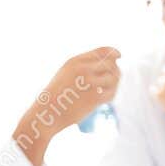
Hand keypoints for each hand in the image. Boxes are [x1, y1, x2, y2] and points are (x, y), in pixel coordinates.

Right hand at [15, 47, 120, 165]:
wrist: (46, 114)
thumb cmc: (55, 97)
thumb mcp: (64, 75)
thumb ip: (82, 67)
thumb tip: (108, 65)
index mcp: (75, 61)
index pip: (103, 51)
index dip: (114, 53)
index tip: (118, 56)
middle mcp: (83, 68)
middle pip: (111, 64)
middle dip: (114, 71)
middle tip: (112, 81)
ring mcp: (90, 82)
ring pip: (114, 78)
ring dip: (114, 85)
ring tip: (107, 91)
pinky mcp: (95, 96)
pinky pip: (112, 93)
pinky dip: (110, 96)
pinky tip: (104, 100)